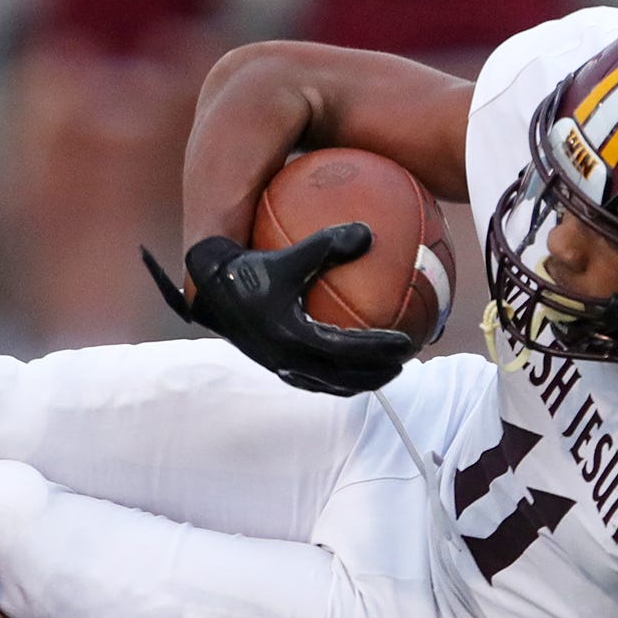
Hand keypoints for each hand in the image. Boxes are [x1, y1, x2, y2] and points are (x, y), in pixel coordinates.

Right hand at [142, 226, 414, 395]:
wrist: (212, 292)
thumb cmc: (250, 269)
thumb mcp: (289, 255)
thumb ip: (328, 243)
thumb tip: (368, 232)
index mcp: (293, 336)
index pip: (347, 349)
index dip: (379, 349)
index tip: (405, 342)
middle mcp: (289, 359)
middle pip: (344, 377)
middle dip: (377, 373)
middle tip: (406, 362)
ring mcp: (282, 367)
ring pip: (331, 385)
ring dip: (361, 381)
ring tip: (386, 372)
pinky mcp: (277, 367)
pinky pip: (316, 381)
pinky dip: (340, 379)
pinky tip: (353, 367)